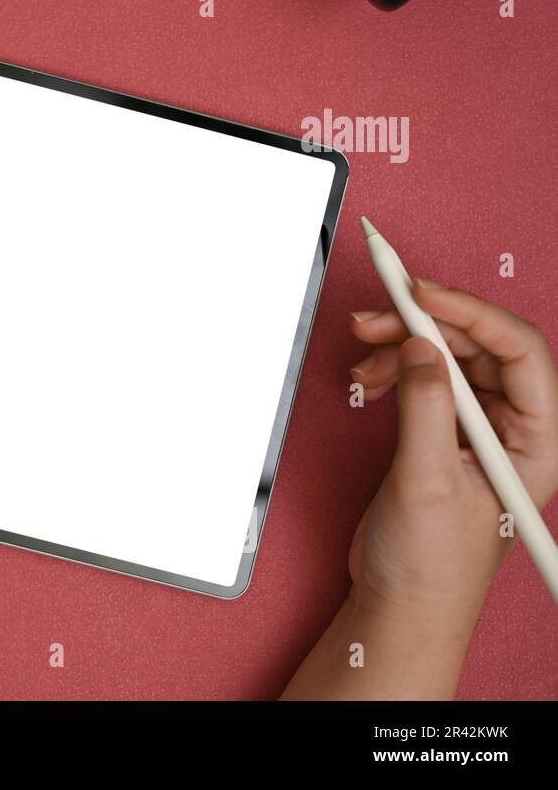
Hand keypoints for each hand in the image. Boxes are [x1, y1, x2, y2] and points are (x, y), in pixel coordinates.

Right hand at [346, 281, 557, 628]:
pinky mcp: (443, 435)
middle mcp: (516, 430)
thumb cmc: (432, 566)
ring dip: (401, 347)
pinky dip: (392, 370)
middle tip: (375, 317)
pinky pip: (424, 380)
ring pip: (447, 359)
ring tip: (361, 355)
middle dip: (424, 326)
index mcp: (539, 441)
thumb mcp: (428, 481)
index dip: (470, 313)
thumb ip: (427, 408)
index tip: (419, 294)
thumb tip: (419, 348)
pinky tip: (369, 379)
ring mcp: (479, 431)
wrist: (401, 606)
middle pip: (479, 347)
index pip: (518, 351)